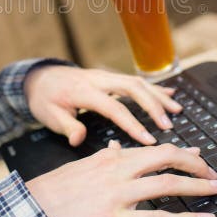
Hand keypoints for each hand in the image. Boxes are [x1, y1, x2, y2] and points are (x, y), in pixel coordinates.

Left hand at [23, 65, 181, 146]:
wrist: (39, 77)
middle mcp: (98, 79)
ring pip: (137, 81)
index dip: (132, 124)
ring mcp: (105, 76)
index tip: (148, 139)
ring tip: (176, 110)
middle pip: (132, 87)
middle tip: (168, 124)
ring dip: (158, 95)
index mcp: (83, 91)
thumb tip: (78, 139)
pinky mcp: (109, 77)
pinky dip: (153, 87)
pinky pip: (135, 80)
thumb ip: (66, 126)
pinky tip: (170, 94)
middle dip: (153, 105)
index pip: (113, 107)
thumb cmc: (45, 99)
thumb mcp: (48, 116)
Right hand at [26, 142, 216, 216]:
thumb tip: (117, 144)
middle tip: (213, 173)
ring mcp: (120, 195)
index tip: (199, 154)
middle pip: (167, 158)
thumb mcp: (81, 164)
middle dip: (196, 164)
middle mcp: (119, 171)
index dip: (181, 151)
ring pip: (168, 184)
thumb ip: (104, 154)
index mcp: (112, 157)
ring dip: (199, 187)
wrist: (33, 210)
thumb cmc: (54, 191)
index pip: (154, 148)